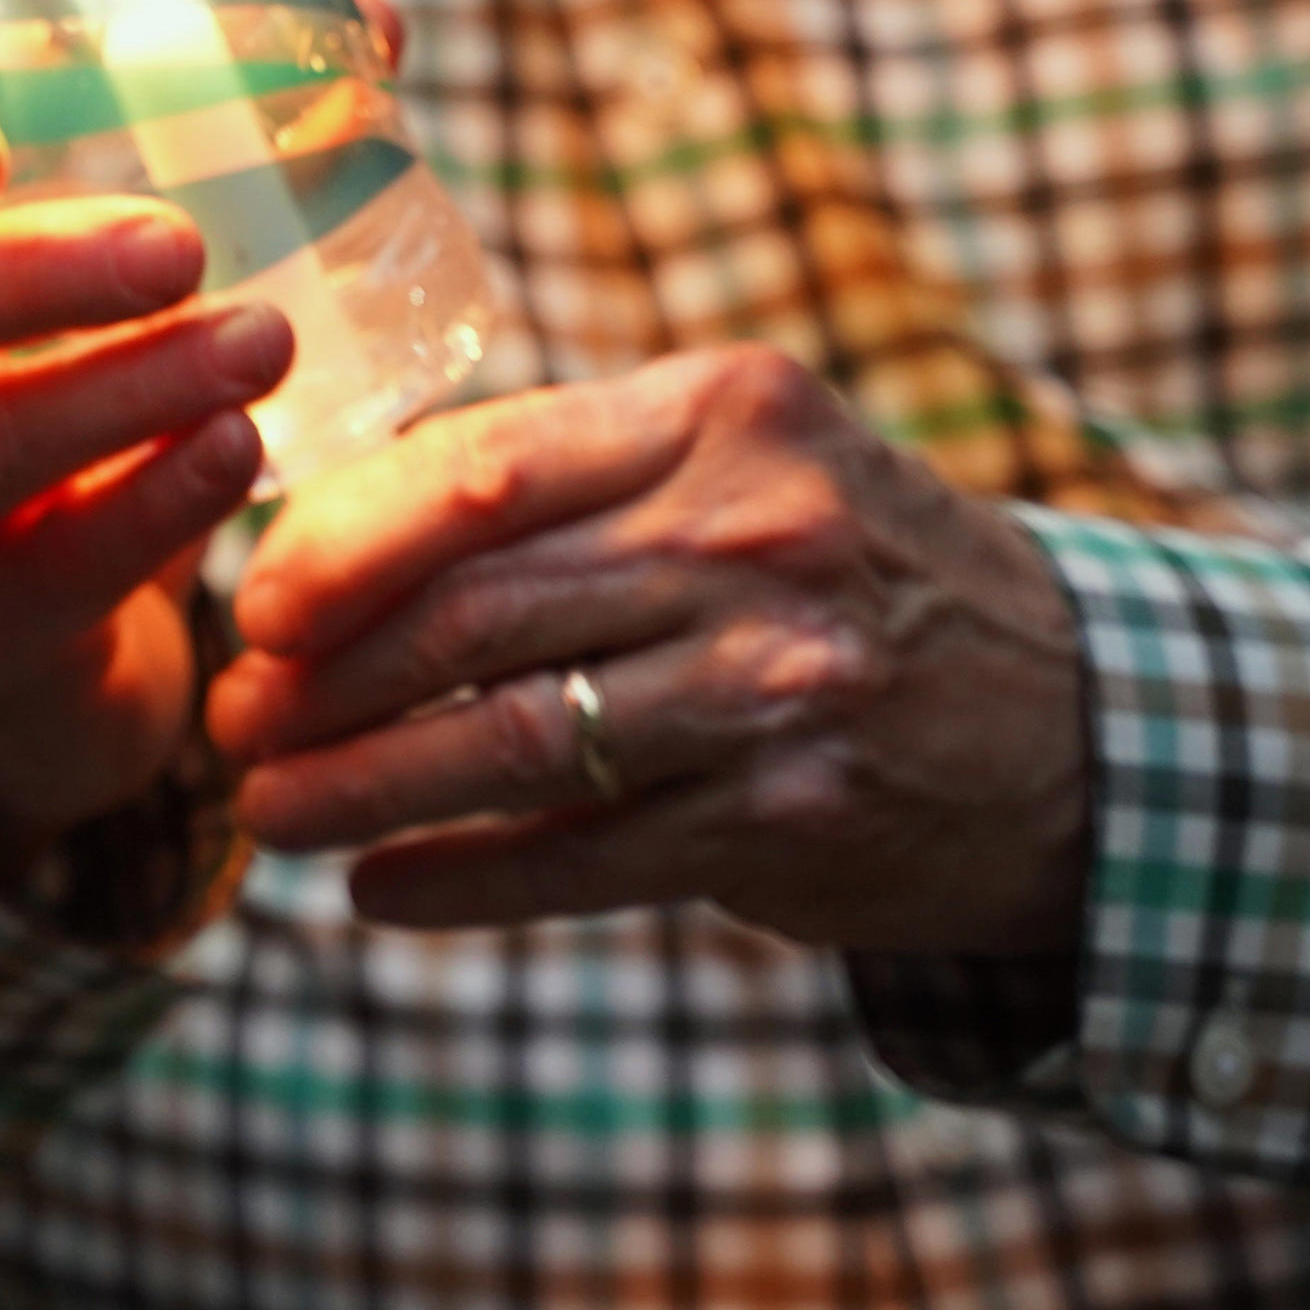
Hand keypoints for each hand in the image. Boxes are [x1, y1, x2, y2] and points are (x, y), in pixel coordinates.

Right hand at [0, 103, 293, 885]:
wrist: (29, 664)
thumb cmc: (65, 411)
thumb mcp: (93, 291)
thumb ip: (213, 149)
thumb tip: (373, 17)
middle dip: (32, 272)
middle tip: (179, 245)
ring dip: (126, 386)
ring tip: (264, 341)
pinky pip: (58, 564)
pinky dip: (154, 502)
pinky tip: (240, 452)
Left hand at [205, 347, 1087, 956]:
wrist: (1075, 717)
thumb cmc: (842, 566)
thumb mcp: (737, 463)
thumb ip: (564, 479)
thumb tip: (322, 534)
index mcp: (719, 415)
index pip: (479, 468)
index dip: (340, 544)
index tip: (254, 602)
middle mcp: (754, 537)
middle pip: (474, 612)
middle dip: (321, 679)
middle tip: (234, 718)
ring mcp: (779, 682)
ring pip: (510, 742)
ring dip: (362, 788)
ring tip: (271, 813)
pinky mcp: (792, 818)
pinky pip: (582, 858)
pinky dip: (461, 882)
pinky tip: (382, 893)